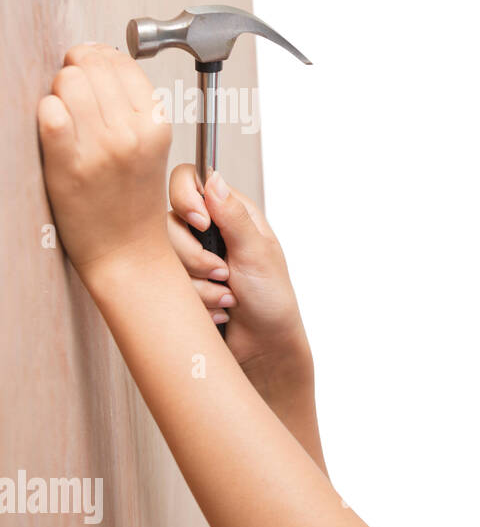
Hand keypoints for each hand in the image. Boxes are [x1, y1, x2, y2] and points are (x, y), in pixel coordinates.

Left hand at [37, 43, 174, 276]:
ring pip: (67, 82)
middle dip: (76, 71)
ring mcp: (100, 150)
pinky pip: (48, 112)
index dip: (99, 59)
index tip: (91, 70)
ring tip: (67, 117)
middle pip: (91, 66)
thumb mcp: (150, 144)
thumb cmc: (133, 199)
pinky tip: (56, 129)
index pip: (121, 62)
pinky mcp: (68, 165)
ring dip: (59, 92)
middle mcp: (132, 134)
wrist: (126, 250)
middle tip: (75, 95)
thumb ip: (131, 102)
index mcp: (157, 125)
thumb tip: (98, 54)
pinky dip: (46, 112)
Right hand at [166, 163, 312, 379]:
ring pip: (161, 257)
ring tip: (226, 299)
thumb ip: (233, 216)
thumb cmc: (271, 300)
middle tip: (224, 275)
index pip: (187, 179)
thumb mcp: (258, 255)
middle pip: (167, 222)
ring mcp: (187, 257)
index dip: (185, 198)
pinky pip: (162, 285)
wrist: (263, 348)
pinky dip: (193, 301)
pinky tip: (216, 312)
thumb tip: (213, 178)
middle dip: (195, 257)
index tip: (201, 224)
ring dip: (197, 285)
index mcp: (229, 212)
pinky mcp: (177, 284)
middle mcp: (205, 230)